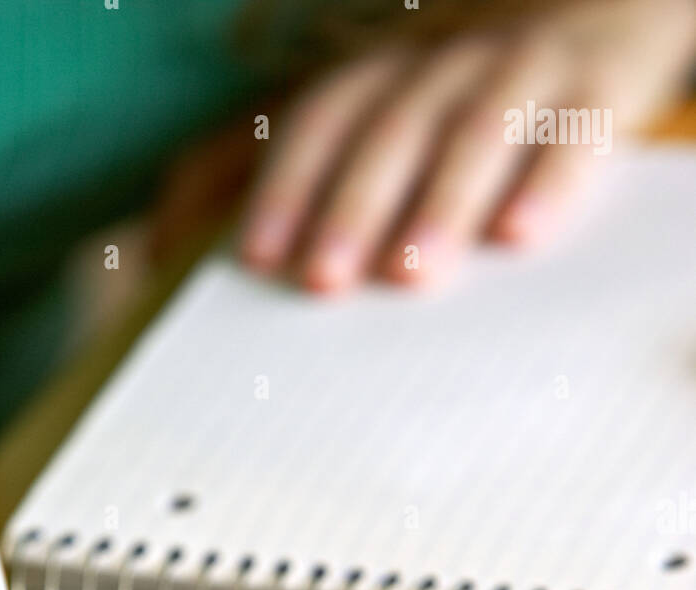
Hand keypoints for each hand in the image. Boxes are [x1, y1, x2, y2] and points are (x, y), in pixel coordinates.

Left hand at [240, 0, 695, 290]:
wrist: (607, 19)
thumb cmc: (483, 109)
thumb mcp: (415, 122)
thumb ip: (359, 178)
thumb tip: (287, 269)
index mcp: (392, 76)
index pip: (325, 122)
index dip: (288, 187)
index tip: (261, 259)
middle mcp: (449, 66)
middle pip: (391, 134)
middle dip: (352, 210)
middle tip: (324, 283)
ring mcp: (524, 71)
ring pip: (474, 133)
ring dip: (437, 206)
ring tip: (411, 275)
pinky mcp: (598, 88)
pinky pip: (571, 136)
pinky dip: (545, 185)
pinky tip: (518, 236)